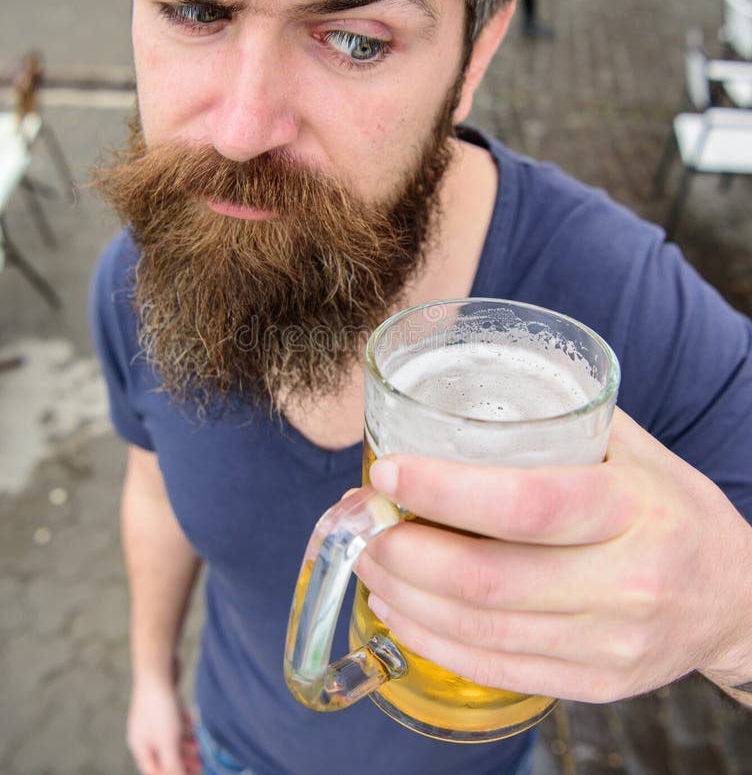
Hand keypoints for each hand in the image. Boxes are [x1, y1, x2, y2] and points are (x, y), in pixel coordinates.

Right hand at [127, 671, 200, 774]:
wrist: (157, 669)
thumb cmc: (159, 709)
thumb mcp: (168, 743)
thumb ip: (174, 766)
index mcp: (140, 746)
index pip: (154, 770)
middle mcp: (144, 733)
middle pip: (164, 754)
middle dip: (181, 761)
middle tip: (200, 766)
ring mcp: (153, 716)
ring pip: (170, 737)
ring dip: (185, 745)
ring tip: (199, 748)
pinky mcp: (163, 702)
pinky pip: (174, 720)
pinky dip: (184, 725)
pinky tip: (194, 725)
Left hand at [357, 409, 751, 702]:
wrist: (735, 597)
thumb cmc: (672, 509)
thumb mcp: (633, 451)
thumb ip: (558, 423)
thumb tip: (462, 400)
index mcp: (632, 508)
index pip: (527, 502)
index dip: (445, 489)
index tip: (389, 470)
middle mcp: (625, 583)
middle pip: (489, 580)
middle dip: (404, 551)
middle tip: (363, 522)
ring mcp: (609, 643)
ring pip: (481, 631)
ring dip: (406, 597)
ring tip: (369, 562)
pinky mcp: (594, 682)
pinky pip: (497, 669)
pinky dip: (433, 641)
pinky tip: (400, 611)